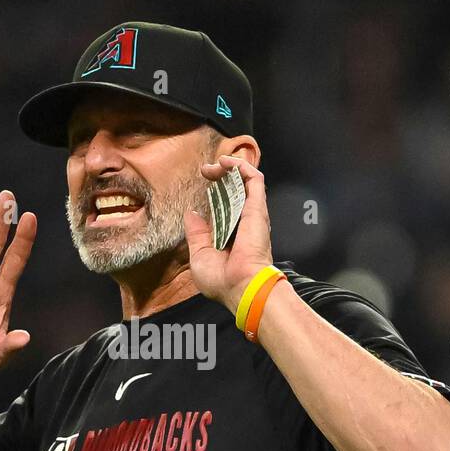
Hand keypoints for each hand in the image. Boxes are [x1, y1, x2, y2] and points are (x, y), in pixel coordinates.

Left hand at [183, 154, 273, 314]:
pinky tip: (226, 162)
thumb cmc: (222, 281)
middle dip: (221, 175)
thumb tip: (192, 214)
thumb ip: (196, 234)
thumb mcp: (199, 256)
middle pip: (235, 189)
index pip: (223, 206)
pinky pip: (255, 180)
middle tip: (206, 171)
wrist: (242, 288)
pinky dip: (242, 167)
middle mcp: (243, 223)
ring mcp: (252, 214)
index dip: (214, 192)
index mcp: (230, 235)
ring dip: (230, 167)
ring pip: (246, 181)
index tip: (202, 185)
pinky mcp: (258, 208)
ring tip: (215, 164)